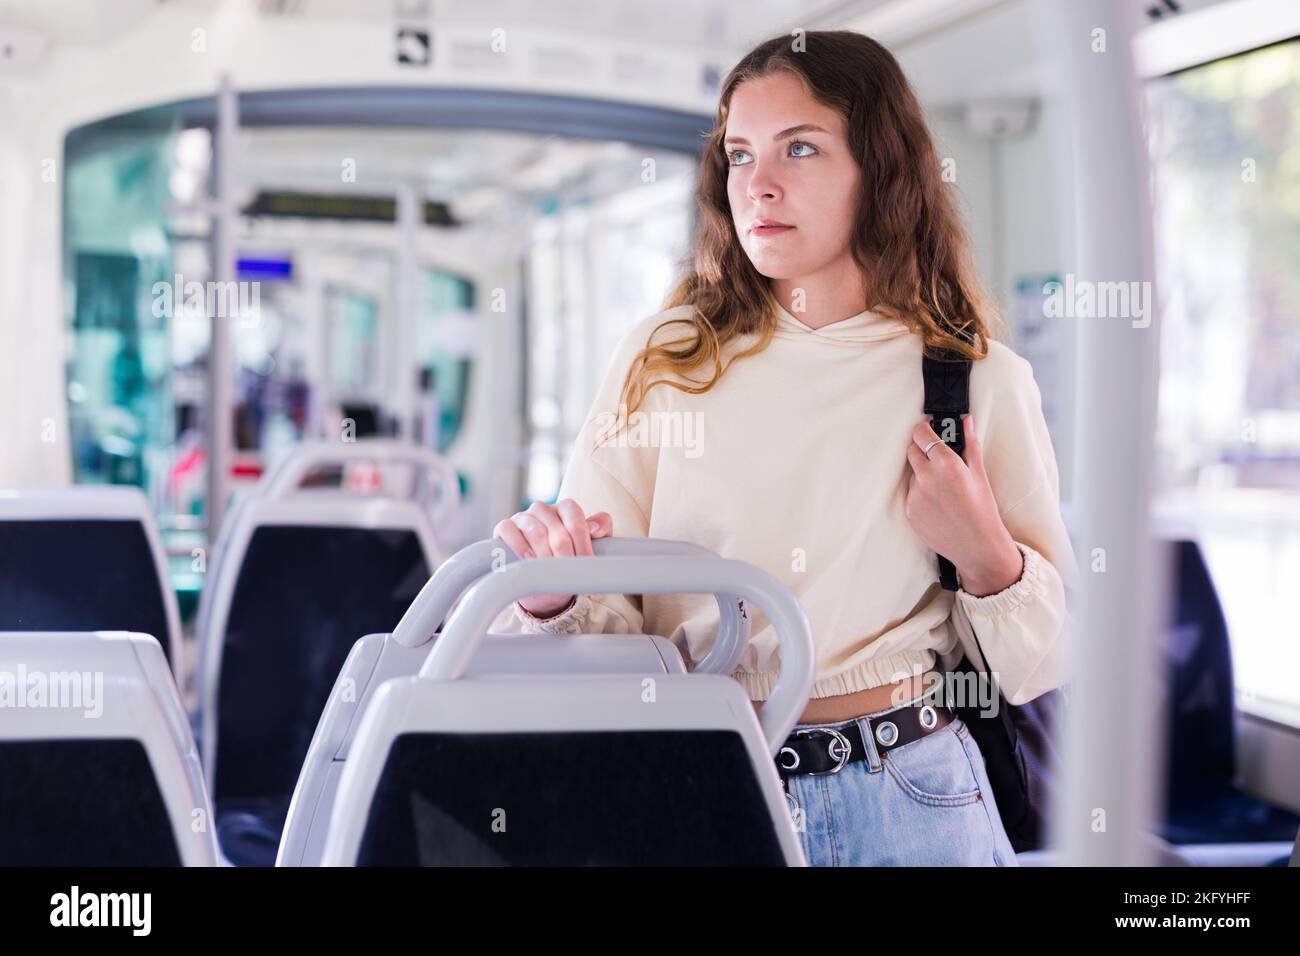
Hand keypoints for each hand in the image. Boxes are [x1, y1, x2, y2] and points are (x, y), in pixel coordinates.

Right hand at [492, 499, 612, 616]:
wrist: (544, 582)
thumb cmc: (570, 560)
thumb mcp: (592, 545)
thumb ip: (601, 529)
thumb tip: (594, 527)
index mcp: (565, 508)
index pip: (574, 515)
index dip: (582, 541)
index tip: (586, 562)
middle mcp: (543, 509)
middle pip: (556, 528)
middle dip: (566, 554)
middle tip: (570, 572)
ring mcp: (522, 517)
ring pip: (534, 530)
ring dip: (545, 554)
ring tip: (551, 571)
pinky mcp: (504, 528)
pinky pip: (508, 530)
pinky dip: (520, 547)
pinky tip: (529, 562)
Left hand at [904, 414, 1022, 596]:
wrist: (977, 546)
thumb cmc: (983, 509)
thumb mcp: (979, 474)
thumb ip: (970, 444)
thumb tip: (966, 421)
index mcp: (947, 465)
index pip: (921, 434)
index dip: (923, 429)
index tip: (926, 429)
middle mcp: (927, 478)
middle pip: (912, 451)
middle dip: (922, 450)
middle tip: (937, 458)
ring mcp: (916, 496)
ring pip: (912, 474)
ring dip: (922, 474)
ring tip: (943, 489)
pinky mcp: (909, 511)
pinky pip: (910, 494)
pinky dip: (920, 494)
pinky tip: (938, 504)